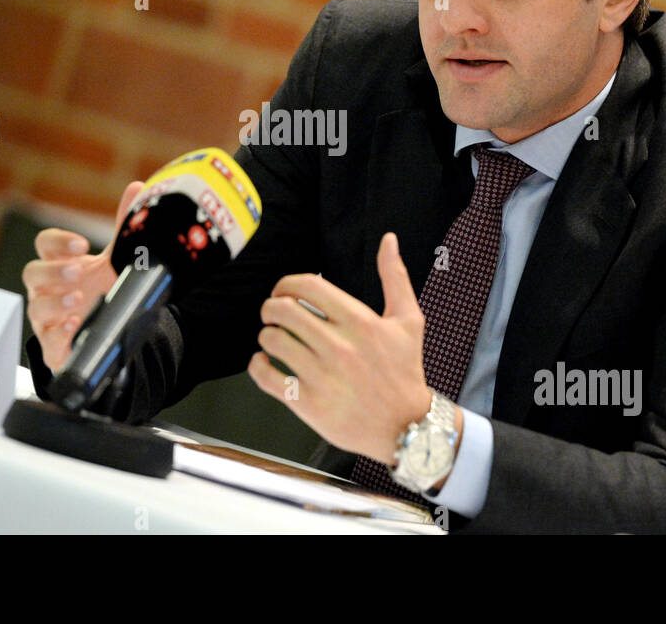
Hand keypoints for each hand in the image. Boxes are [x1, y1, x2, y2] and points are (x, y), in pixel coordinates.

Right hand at [21, 181, 142, 371]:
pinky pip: (47, 341)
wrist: (110, 332)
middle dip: (52, 272)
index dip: (58, 242)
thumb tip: (138, 188)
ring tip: (78, 300)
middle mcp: (47, 290)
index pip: (45, 245)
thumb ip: (123, 226)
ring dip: (54, 303)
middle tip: (77, 272)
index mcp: (60, 264)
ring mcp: (48, 318)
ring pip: (36, 308)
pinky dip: (58, 334)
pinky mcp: (55, 346)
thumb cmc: (102, 291)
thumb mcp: (116, 259)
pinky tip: (75, 326)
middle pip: (32, 273)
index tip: (82, 244)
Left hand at [247, 232, 432, 463]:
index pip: (307, 286)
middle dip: (270, 307)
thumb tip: (389, 240)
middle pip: (282, 310)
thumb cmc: (405, 372)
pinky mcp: (308, 403)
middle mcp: (339, 346)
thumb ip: (395, 277)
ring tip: (272, 338)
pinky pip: (266, 377)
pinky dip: (257, 365)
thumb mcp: (408, 320)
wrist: (407, 426)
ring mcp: (322, 376)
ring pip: (271, 340)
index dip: (286, 284)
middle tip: (273, 314)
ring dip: (266, 334)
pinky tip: (263, 362)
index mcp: (359, 321)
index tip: (283, 292)